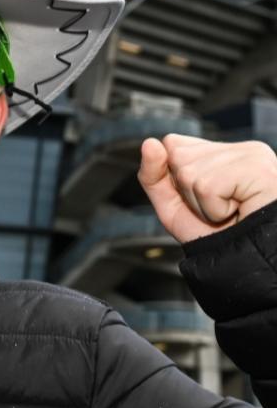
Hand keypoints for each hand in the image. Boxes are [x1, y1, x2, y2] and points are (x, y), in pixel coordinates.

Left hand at [138, 134, 276, 242]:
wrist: (250, 265)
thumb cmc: (218, 237)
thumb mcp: (173, 205)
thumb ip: (153, 175)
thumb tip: (149, 142)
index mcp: (224, 153)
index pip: (173, 145)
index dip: (175, 180)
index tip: (203, 201)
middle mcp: (240, 149)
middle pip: (177, 155)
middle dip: (187, 193)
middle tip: (219, 211)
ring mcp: (252, 156)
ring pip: (189, 173)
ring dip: (202, 205)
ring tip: (230, 214)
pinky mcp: (259, 170)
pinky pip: (207, 187)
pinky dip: (214, 210)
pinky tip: (239, 213)